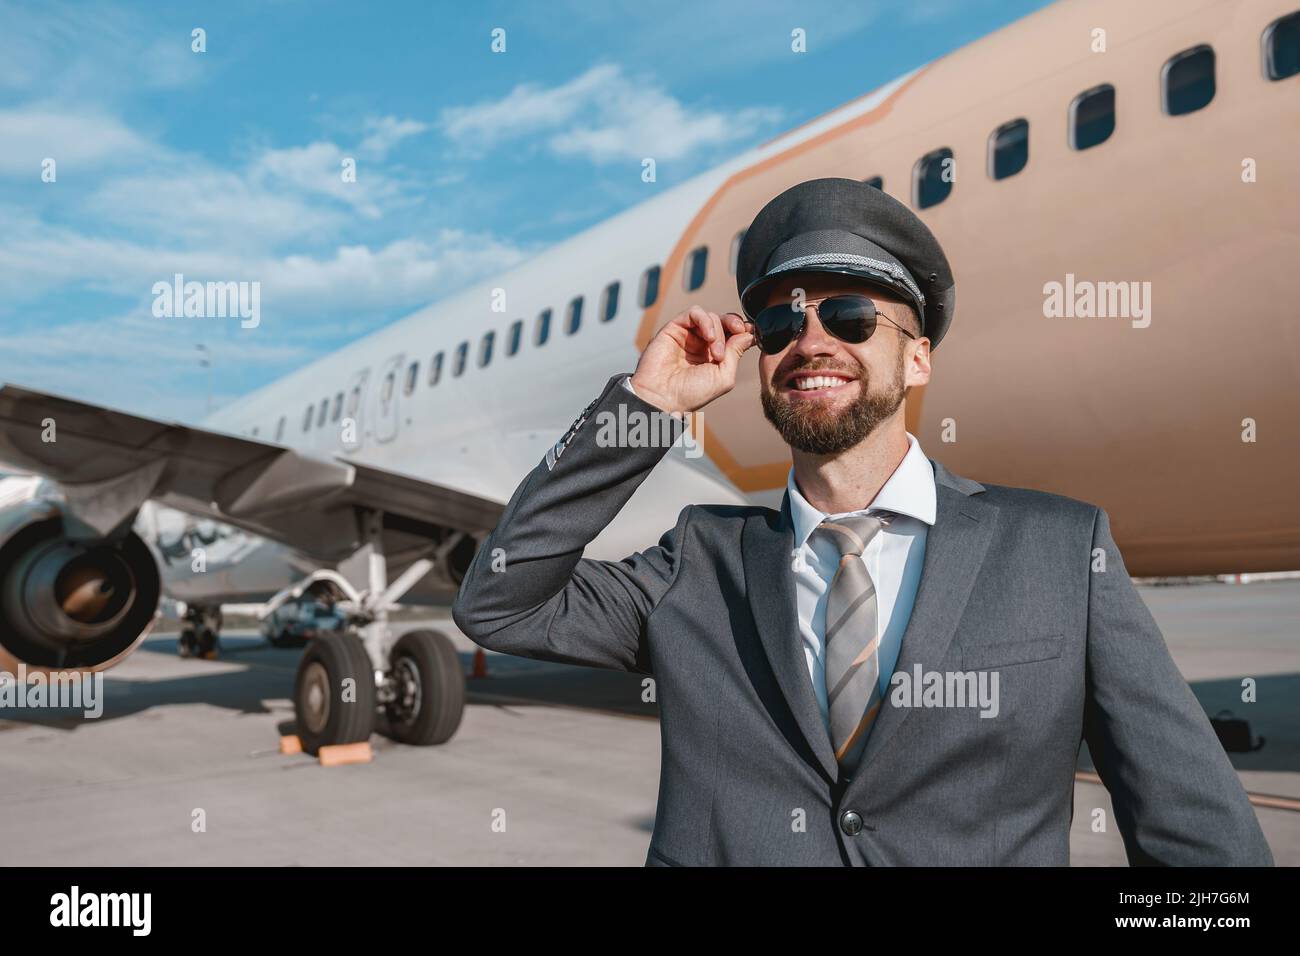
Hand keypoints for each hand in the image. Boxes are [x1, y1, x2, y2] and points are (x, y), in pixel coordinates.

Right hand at [629, 306, 754, 413]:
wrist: (662, 396)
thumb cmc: (692, 393)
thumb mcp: (724, 377)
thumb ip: (736, 353)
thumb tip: (748, 333)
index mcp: (714, 356)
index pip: (732, 334)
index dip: (742, 330)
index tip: (751, 332)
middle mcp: (701, 344)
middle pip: (724, 321)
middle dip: (734, 327)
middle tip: (737, 335)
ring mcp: (688, 335)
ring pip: (710, 317)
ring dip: (719, 331)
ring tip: (716, 353)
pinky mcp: (674, 328)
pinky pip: (694, 312)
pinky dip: (705, 321)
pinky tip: (709, 336)